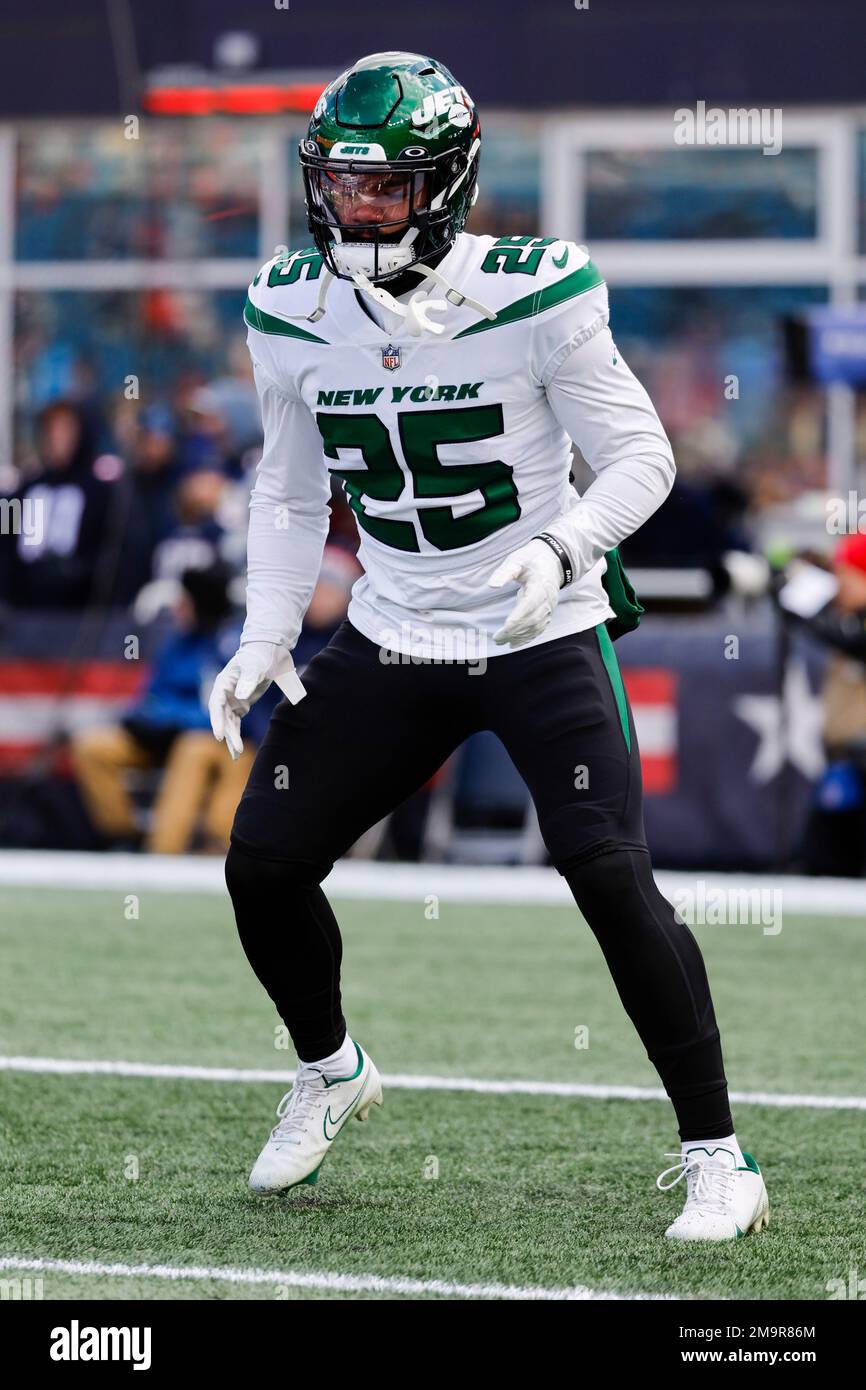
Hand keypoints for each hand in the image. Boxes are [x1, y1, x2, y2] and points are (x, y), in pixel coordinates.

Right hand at [208, 641, 304, 759]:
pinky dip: (236, 734)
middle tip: (236, 750)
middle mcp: (224, 693)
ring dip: (232, 738)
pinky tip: (237, 748)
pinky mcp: (240, 704)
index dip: (216, 720)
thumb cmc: (259, 656)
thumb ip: (248, 680)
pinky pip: (235, 722)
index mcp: (223, 683)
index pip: (216, 704)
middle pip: (222, 717)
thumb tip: (240, 697)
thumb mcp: (255, 667)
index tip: (219, 735)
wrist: (268, 651)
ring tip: (236, 755)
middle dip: (228, 733)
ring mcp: (231, 699)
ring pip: (228, 722)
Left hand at [488, 539, 563, 648]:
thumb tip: (492, 585)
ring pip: (536, 627)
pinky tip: (515, 643)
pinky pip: (539, 628)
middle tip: (497, 639)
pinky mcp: (548, 612)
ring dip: (520, 637)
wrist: (552, 561)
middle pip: (532, 620)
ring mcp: (550, 607)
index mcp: (540, 585)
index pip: (529, 606)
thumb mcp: (516, 560)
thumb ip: (504, 572)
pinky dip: (528, 638)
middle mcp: (548, 599)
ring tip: (503, 642)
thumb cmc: (531, 560)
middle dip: (515, 631)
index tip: (504, 628)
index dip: (517, 618)